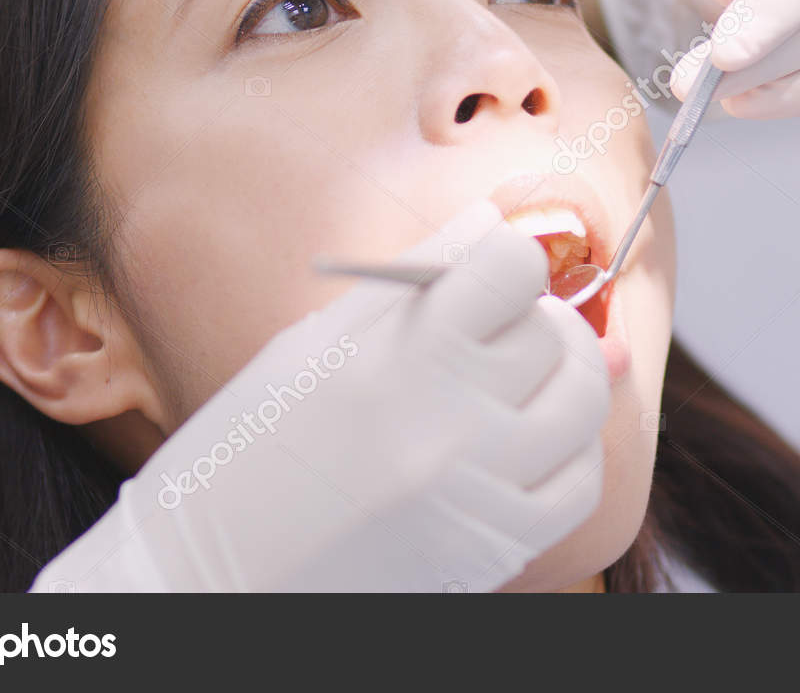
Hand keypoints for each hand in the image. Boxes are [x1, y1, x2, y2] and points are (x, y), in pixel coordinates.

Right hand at [30, 201, 608, 591]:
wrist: (215, 578)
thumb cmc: (250, 453)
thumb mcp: (314, 350)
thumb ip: (411, 283)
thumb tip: (488, 220)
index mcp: (400, 356)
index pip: (514, 267)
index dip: (507, 263)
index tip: (492, 279)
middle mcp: (451, 420)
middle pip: (553, 334)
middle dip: (534, 321)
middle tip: (500, 332)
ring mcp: (482, 488)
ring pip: (583, 403)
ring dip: (565, 379)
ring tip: (520, 382)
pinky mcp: (497, 545)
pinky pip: (580, 484)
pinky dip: (569, 451)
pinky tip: (527, 442)